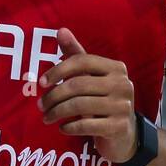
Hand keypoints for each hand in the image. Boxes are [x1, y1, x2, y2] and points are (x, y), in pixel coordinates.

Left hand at [37, 27, 138, 163]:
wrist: (124, 134)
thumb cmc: (103, 101)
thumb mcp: (91, 77)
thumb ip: (76, 55)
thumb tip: (61, 30)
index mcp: (116, 68)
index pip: (82, 61)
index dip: (58, 70)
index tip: (41, 83)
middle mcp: (122, 84)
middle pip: (78, 85)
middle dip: (53, 96)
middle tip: (40, 106)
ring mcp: (122, 106)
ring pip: (79, 105)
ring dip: (57, 112)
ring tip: (47, 118)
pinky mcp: (118, 127)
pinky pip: (86, 125)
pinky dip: (69, 127)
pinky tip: (62, 128)